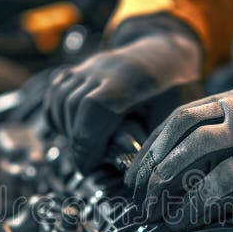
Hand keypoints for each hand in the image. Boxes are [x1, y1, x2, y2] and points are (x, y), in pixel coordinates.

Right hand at [44, 19, 201, 171]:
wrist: (166, 54)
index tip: (88, 167)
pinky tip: (71, 128)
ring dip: (66, 128)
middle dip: (76, 141)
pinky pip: (57, 90)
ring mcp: (92, 65)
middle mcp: (107, 67)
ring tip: (83, 148)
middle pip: (74, 104)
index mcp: (134, 79)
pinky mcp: (82, 67)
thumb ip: (153, 142)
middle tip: (87, 165)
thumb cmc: (175, 91)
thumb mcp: (173, 115)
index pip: (96, 108)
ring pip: (61, 97)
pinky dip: (57, 113)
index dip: (87, 142)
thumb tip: (135, 177)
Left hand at [125, 85, 232, 229]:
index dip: (155, 146)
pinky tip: (183, 218)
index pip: (182, 116)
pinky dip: (194, 204)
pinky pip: (216, 185)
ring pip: (192, 152)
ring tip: (155, 207)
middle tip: (140, 193)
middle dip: (153, 165)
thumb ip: (226, 143)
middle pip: (180, 130)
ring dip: (166, 183)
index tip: (140, 172)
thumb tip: (179, 175)